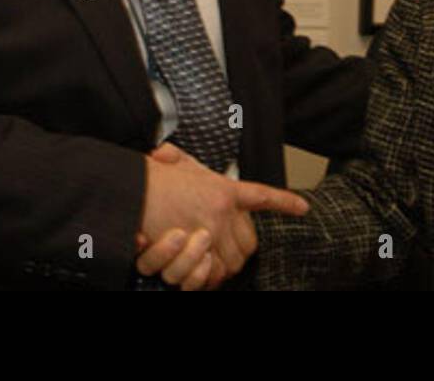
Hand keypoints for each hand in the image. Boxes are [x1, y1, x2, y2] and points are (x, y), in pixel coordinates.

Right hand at [136, 143, 307, 288]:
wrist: (131, 192)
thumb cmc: (148, 179)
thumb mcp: (169, 161)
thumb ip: (177, 160)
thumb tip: (165, 155)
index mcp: (222, 189)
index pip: (260, 197)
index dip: (283, 203)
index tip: (302, 207)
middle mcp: (222, 213)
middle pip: (249, 243)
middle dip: (240, 253)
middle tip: (226, 253)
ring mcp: (211, 233)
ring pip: (232, 263)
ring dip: (222, 268)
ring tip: (209, 264)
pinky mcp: (195, 251)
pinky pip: (211, 274)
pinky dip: (206, 278)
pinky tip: (200, 272)